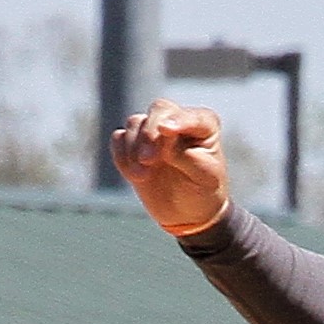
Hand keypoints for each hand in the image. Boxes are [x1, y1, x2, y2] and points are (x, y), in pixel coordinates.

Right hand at [110, 100, 230, 236]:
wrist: (188, 213)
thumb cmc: (204, 191)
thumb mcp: (205, 178)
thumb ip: (187, 156)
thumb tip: (164, 141)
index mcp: (204, 125)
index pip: (190, 116)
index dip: (177, 120)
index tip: (165, 130)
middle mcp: (177, 120)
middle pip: (158, 110)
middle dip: (150, 133)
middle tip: (147, 160)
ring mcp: (153, 130)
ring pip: (135, 123)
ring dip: (134, 148)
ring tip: (141, 176)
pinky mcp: (134, 143)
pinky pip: (119, 139)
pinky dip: (122, 155)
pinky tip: (133, 175)